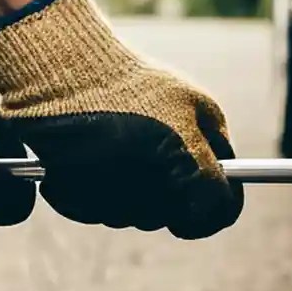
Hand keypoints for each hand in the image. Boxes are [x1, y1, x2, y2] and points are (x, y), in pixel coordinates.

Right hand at [7, 71, 242, 239]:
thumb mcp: (196, 102)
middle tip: (159, 155)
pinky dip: (104, 190)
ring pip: (136, 216)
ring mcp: (111, 204)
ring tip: (125, 148)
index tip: (211, 198)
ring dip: (138, 192)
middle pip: (173, 216)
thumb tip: (224, 176)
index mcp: (186, 170)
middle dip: (173, 193)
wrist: (68, 74)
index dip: (218, 208)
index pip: (216, 214)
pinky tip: (100, 156)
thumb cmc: (137, 85)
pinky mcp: (77, 205)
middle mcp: (150, 195)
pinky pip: (102, 210)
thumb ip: (218, 144)